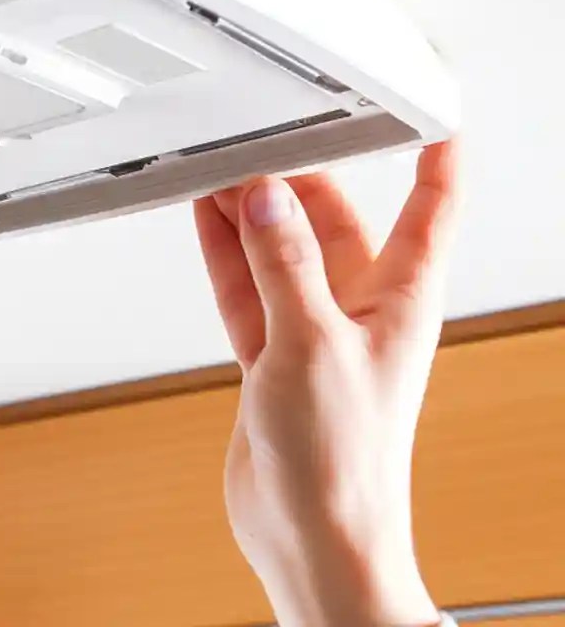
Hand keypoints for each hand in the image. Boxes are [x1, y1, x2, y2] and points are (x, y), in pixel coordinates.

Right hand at [194, 143, 459, 625]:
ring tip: (218, 169)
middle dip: (299, 178)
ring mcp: (312, 331)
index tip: (424, 107)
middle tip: (258, 140)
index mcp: (401, 298)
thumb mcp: (312, 343)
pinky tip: (208, 222)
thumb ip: (284, 266)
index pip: (431, 206)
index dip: (432, 154)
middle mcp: (360, 308)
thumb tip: (264, 199)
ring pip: (279, 250)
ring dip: (251, 213)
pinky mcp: (271, 358)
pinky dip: (226, 256)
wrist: (311, 531)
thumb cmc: (346, 458)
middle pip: (334, 219)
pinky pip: (247, 289)